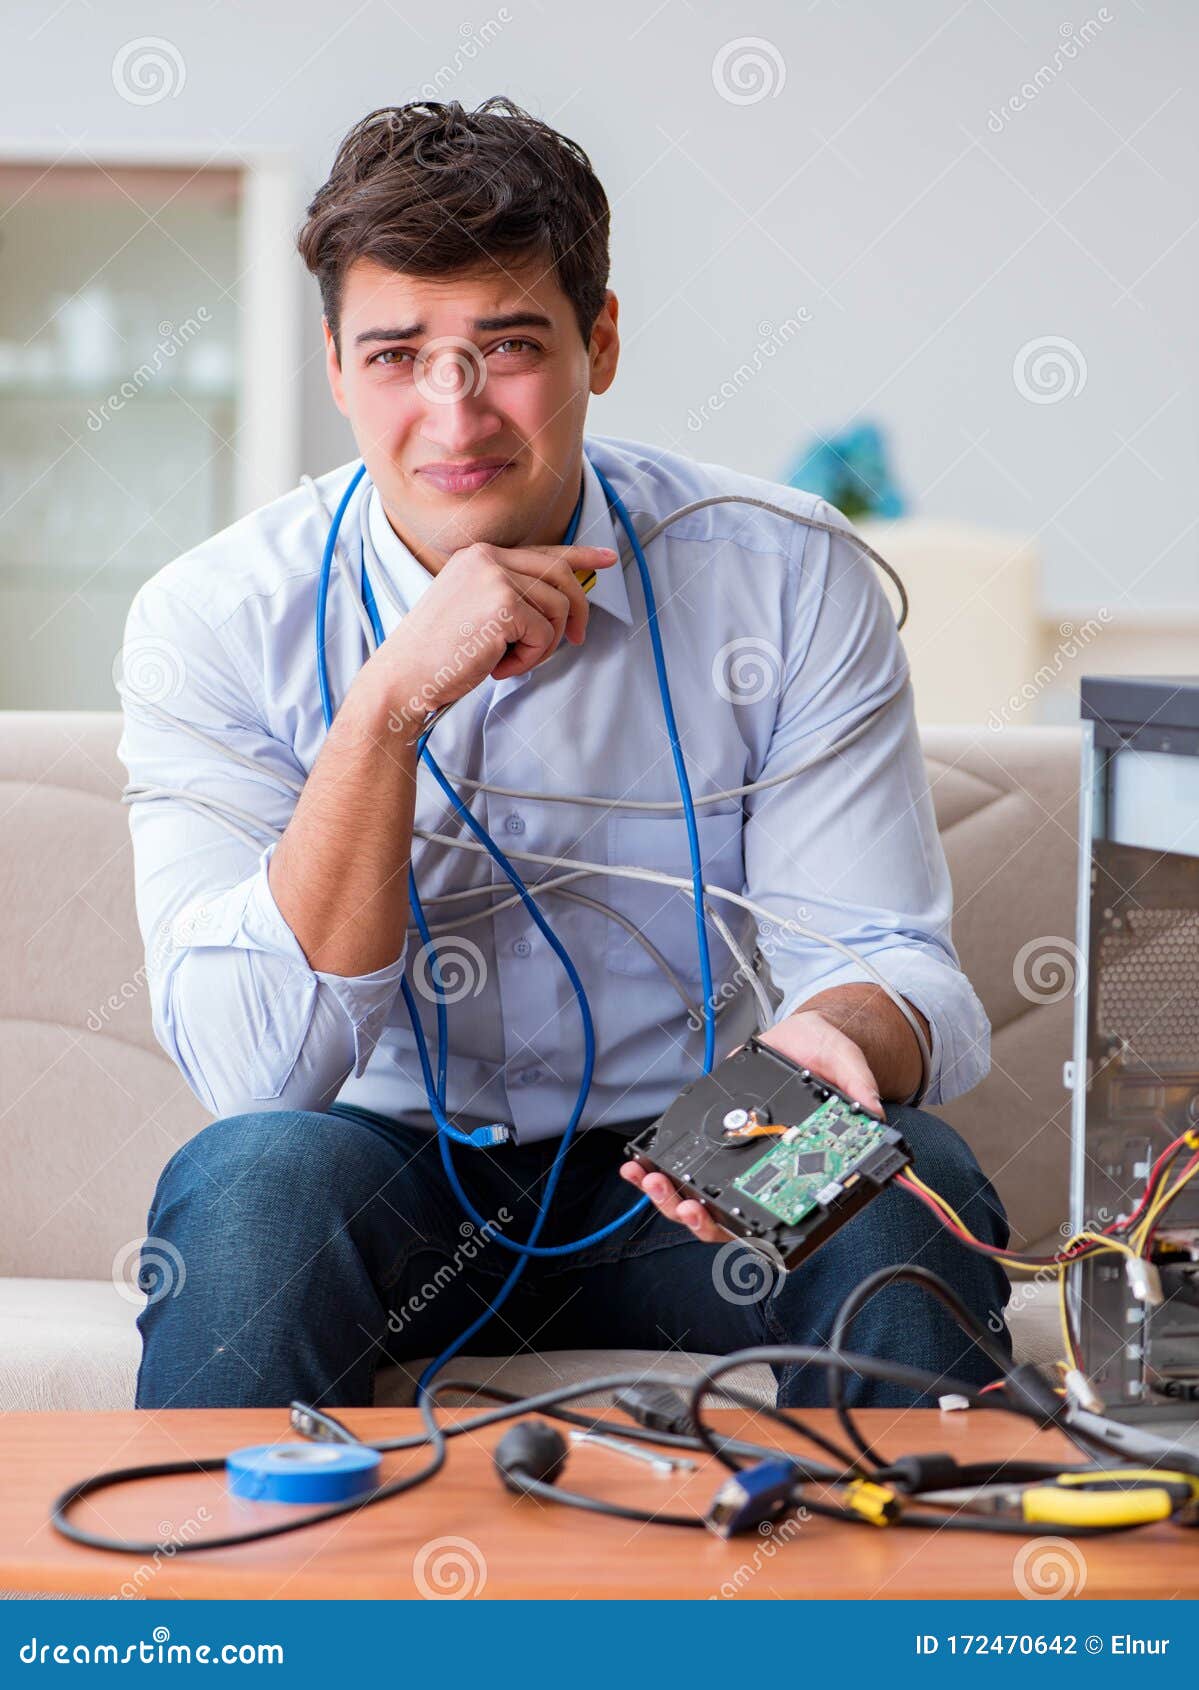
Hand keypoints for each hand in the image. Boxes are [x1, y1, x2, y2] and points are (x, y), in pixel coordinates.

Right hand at [364, 540, 617, 726]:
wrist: (404, 677)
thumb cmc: (438, 655)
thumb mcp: (476, 612)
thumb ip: (512, 597)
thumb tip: (561, 602)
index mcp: (480, 556)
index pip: (544, 551)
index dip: (582, 556)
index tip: (608, 559)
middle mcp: (488, 558)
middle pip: (560, 576)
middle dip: (577, 611)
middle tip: (576, 639)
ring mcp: (495, 578)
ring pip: (557, 608)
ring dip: (542, 645)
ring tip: (509, 660)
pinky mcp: (504, 605)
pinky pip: (544, 633)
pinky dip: (529, 659)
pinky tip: (498, 666)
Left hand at [618, 1011, 883, 1244]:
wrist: (802, 1036)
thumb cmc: (824, 1057)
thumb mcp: (845, 1062)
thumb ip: (857, 1084)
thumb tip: (869, 1110)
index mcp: (796, 1164)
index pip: (775, 1210)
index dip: (747, 1227)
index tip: (721, 1219)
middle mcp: (764, 1167)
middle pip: (728, 1214)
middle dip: (697, 1215)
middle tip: (682, 1204)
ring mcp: (735, 1155)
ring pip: (701, 1195)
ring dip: (670, 1196)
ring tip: (649, 1182)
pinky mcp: (713, 1134)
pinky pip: (683, 1160)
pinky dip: (656, 1166)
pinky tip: (636, 1165)